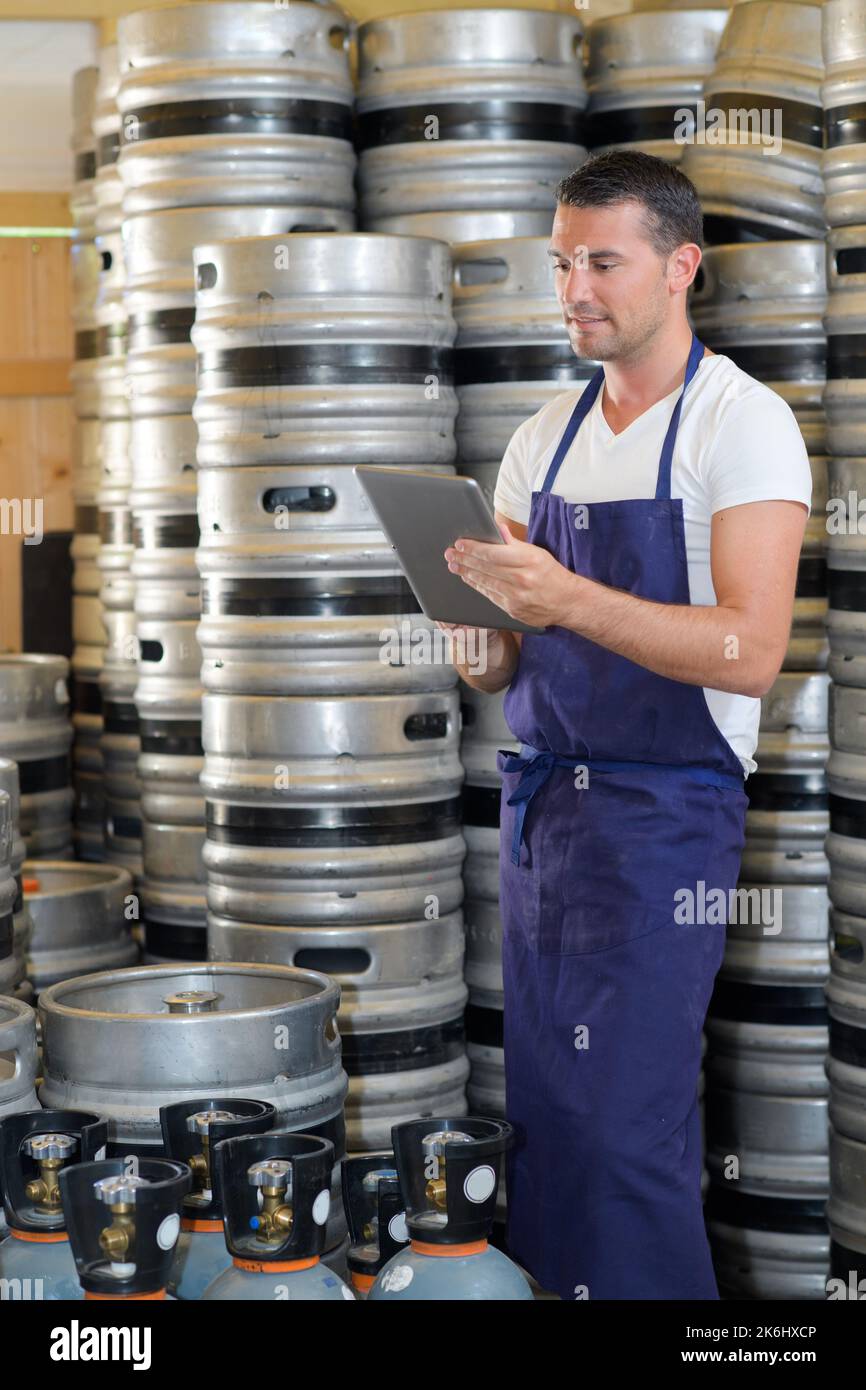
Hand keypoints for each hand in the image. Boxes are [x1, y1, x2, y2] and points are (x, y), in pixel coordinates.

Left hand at [444, 520, 574, 628]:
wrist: (567, 602)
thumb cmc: (551, 574)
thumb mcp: (537, 553)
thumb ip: (514, 543)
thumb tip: (497, 529)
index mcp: (529, 561)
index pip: (494, 553)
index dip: (473, 548)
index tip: (460, 544)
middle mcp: (522, 579)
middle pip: (485, 568)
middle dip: (464, 560)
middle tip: (450, 554)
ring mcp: (516, 597)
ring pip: (484, 583)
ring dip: (466, 573)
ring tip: (454, 565)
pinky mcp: (512, 611)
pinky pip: (489, 596)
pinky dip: (477, 586)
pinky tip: (468, 579)